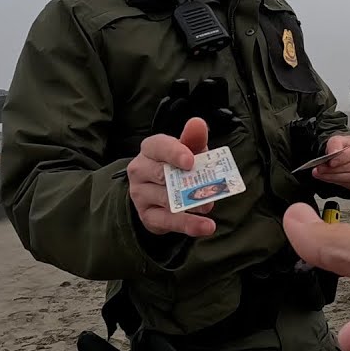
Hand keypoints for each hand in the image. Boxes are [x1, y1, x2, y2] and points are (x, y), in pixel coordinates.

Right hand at [126, 117, 215, 236]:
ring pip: (165, 199)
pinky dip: (187, 224)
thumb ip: (193, 139)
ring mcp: (141, 194)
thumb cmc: (176, 166)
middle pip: (160, 174)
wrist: (159, 194)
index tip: (190, 160)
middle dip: (185, 181)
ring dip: (189, 205)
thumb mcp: (187, 150)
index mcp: (150, 150)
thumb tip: (198, 124)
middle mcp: (140, 170)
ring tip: (209, 206)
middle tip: (207, 187)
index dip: (174, 152)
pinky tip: (206, 226)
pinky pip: (167, 221)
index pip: (158, 146)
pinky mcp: (148, 216)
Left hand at [312, 134, 349, 190]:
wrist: (349, 155)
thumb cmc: (348, 147)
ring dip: (337, 177)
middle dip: (338, 169)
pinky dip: (341, 182)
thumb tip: (334, 153)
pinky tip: (330, 178)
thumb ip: (335, 144)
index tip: (331, 162)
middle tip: (322, 169)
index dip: (345, 158)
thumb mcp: (338, 140)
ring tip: (323, 174)